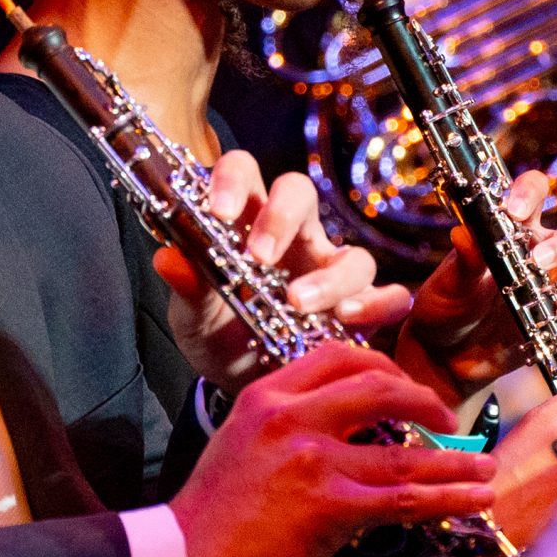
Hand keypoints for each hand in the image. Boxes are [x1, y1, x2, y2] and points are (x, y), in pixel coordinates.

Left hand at [155, 151, 409, 391]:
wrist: (241, 383)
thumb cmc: (219, 334)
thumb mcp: (194, 316)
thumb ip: (189, 288)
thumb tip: (167, 259)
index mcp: (247, 220)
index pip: (244, 172)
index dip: (232, 181)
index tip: (217, 212)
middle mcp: (294, 236)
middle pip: (301, 192)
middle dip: (282, 217)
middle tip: (260, 257)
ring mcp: (331, 269)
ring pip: (350, 252)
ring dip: (328, 276)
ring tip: (299, 304)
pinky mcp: (361, 307)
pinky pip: (389, 295)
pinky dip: (378, 303)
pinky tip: (352, 320)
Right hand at [168, 341, 493, 556]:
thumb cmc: (211, 515)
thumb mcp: (243, 444)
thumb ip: (292, 431)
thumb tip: (349, 442)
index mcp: (267, 396)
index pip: (339, 356)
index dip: (384, 367)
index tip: (405, 386)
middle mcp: (292, 417)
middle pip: (381, 389)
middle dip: (426, 404)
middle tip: (448, 421)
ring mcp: (313, 459)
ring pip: (404, 454)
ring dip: (454, 462)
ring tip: (483, 468)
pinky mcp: (331, 505)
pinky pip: (404, 499)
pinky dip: (448, 497)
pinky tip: (474, 498)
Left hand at [396, 169, 556, 400]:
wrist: (445, 355)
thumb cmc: (446, 307)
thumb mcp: (448, 284)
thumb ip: (462, 262)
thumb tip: (463, 233)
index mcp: (512, 232)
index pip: (534, 194)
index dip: (530, 194)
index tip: (516, 212)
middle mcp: (541, 255)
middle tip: (540, 262)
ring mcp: (554, 290)